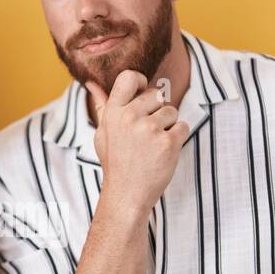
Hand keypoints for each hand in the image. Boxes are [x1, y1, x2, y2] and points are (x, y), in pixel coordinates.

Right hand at [85, 70, 186, 215]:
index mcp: (113, 113)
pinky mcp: (168, 143)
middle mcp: (130, 117)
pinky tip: (163, 153)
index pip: (129, 77)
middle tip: (146, 135)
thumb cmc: (116, 163)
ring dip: (168, 126)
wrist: (127, 195)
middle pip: (157, 95)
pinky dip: (178, 138)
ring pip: (172, 111)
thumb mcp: (103, 134)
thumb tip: (91, 84)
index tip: (143, 95)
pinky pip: (183, 127)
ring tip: (153, 146)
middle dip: (157, 111)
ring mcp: (150, 130)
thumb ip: (102, 107)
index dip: (141, 82)